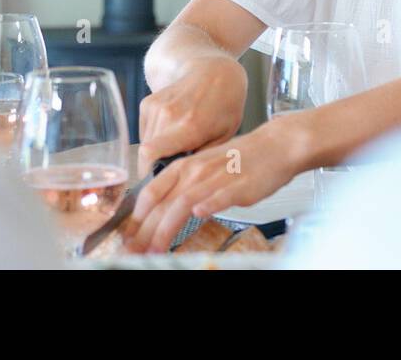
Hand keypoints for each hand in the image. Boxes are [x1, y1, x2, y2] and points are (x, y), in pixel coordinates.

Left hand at [123, 117, 308, 252]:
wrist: (274, 146)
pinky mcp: (239, 186)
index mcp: (183, 166)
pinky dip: (208, 205)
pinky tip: (198, 216)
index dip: (135, 218)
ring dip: (166, 229)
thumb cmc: (239, 160)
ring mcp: (216, 178)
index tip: (126, 238)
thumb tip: (159, 211)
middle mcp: (195, 171)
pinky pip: (221, 196)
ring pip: (183, 204)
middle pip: (162, 204)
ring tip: (156, 250)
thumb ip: (181, 187)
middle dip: (144, 233)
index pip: (150, 192)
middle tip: (132, 253)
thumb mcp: (203, 168)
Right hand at [137, 55, 245, 176]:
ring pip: (145, 145)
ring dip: (156, 153)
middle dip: (155, 169)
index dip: (149, 174)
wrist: (213, 70)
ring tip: (178, 150)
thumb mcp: (224, 135)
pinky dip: (155, 139)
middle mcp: (168, 114)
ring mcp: (155, 106)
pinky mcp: (147, 103)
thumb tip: (183, 182)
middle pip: (146, 155)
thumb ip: (201, 159)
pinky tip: (173, 132)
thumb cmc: (224, 105)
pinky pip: (144, 133)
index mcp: (190, 125)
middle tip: (172, 175)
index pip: (151, 153)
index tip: (157, 186)